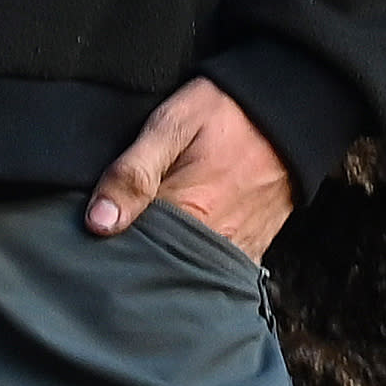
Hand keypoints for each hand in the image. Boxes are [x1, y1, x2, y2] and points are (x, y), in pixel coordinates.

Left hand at [87, 77, 295, 261]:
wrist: (293, 109)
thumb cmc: (228, 111)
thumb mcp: (172, 123)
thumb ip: (133, 171)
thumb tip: (98, 223)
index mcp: (188, 212)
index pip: (131, 252)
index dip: (106, 248)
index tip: (92, 240)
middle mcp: (215, 240)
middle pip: (158, 270)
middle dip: (135, 260)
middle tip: (117, 238)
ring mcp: (237, 249)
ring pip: (187, 276)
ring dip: (165, 265)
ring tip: (150, 243)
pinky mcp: (253, 249)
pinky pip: (217, 274)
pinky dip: (195, 269)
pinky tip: (182, 251)